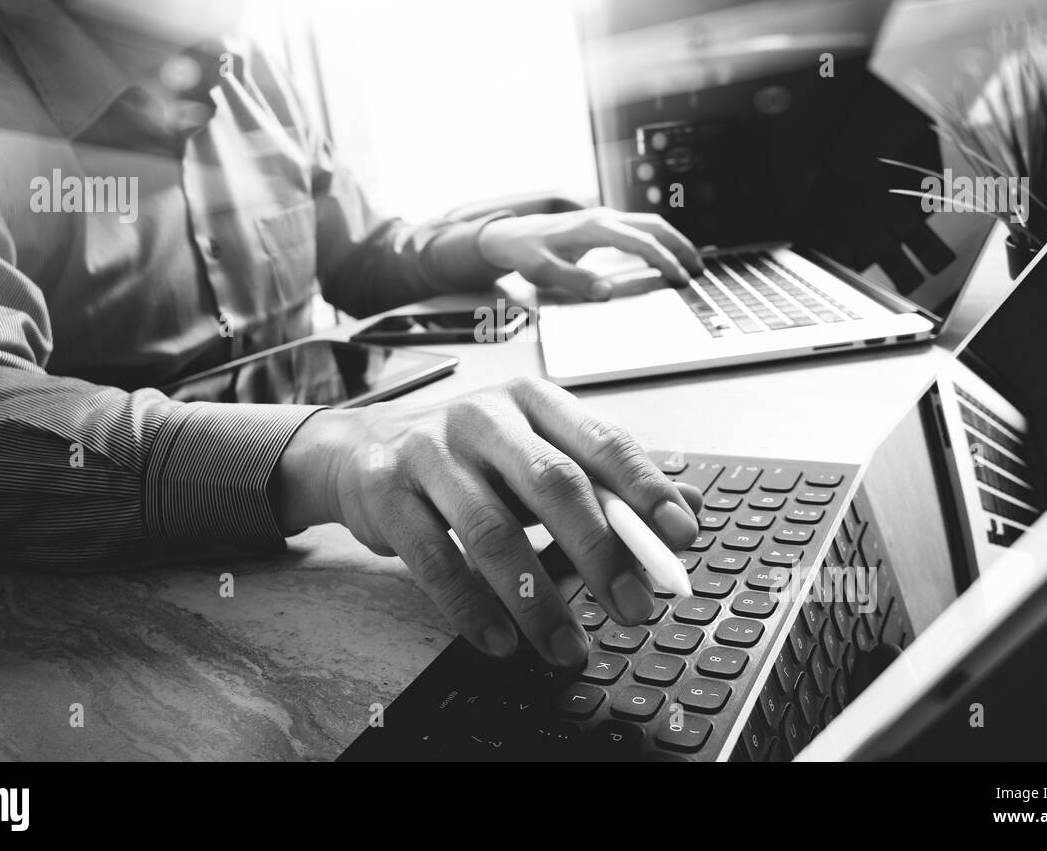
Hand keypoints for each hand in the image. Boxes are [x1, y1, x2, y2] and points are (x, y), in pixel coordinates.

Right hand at [271, 376, 702, 666]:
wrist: (358, 452)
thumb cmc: (467, 458)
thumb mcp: (535, 453)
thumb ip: (605, 480)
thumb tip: (687, 508)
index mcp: (531, 401)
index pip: (601, 440)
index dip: (645, 489)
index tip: (681, 536)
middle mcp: (482, 416)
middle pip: (552, 483)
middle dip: (600, 551)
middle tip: (634, 605)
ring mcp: (429, 451)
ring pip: (492, 530)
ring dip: (536, 598)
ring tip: (567, 646)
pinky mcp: (386, 492)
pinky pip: (434, 559)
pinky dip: (471, 608)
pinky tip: (500, 640)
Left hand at [476, 207, 702, 300]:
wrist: (510, 235)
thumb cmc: (526, 252)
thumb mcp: (543, 271)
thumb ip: (574, 281)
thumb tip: (605, 292)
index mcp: (595, 228)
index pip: (641, 242)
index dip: (665, 260)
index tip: (680, 278)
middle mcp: (604, 218)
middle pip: (655, 226)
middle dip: (680, 246)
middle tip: (698, 269)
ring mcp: (605, 218)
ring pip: (649, 224)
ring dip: (672, 241)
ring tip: (690, 262)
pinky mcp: (603, 224)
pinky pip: (639, 228)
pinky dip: (658, 240)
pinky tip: (664, 255)